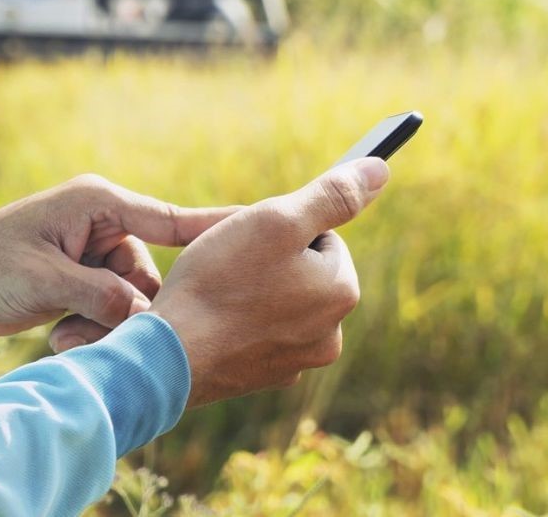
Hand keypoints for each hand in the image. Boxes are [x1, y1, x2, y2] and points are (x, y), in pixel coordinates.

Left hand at [0, 175, 238, 339]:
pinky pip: (112, 309)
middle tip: (94, 329)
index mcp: (98, 202)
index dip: (217, 231)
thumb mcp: (42, 280)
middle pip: (155, 272)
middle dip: (134, 307)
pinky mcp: (83, 281)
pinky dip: (95, 327)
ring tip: (63, 333)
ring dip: (109, 323)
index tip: (262, 234)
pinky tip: (59, 333)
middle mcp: (103, 224)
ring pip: (135, 298)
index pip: (173, 218)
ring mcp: (93, 254)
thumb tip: (149, 320)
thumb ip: (100, 296)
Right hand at [147, 157, 389, 407]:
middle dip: (270, 261)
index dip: (282, 230)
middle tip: (230, 266)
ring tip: (218, 293)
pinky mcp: (263, 378)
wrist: (168, 357)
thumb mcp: (278, 220)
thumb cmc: (220, 283)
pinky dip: (238, 323)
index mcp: (342, 293)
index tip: (251, 241)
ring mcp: (296, 362)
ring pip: (278, 302)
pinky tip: (212, 320)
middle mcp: (330, 335)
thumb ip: (333, 195)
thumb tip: (380, 170)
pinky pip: (256, 333)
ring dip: (253, 291)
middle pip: (303, 272)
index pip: (323, 237)